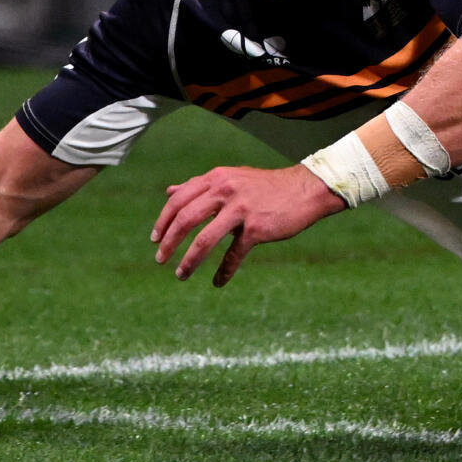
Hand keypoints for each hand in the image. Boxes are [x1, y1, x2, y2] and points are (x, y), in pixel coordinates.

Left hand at [151, 165, 342, 285]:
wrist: (305, 190)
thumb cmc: (265, 187)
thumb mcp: (230, 179)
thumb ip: (199, 186)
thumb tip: (169, 192)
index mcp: (216, 178)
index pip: (178, 201)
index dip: (163, 222)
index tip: (155, 239)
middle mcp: (225, 190)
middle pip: (185, 219)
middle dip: (169, 243)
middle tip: (160, 260)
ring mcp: (241, 209)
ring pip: (204, 239)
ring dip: (189, 261)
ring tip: (180, 275)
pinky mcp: (256, 228)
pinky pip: (234, 255)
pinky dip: (224, 272)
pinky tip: (218, 282)